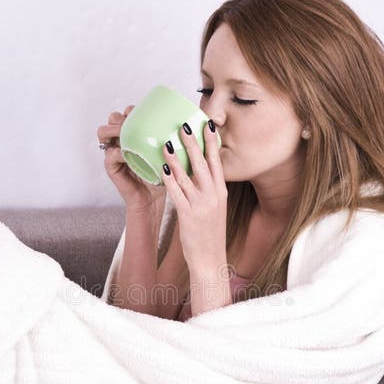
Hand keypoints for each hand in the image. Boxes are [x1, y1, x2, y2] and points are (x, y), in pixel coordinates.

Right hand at [97, 106, 166, 213]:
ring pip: (104, 131)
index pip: (128, 113)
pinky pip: (110, 154)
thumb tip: (191, 124)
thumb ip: (174, 139)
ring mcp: (114, 152)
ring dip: (114, 129)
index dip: (133, 109)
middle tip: (135, 122)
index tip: (147, 112)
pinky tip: (128, 153)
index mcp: (135, 136)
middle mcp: (122, 141)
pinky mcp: (111, 167)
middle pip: (113, 118)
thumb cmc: (163, 177)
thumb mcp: (171, 154)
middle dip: (122, 116)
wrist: (154, 200)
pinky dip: (118, 152)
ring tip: (127, 134)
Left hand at [161, 120, 227, 271]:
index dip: (212, 143)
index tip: (207, 125)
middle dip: (193, 143)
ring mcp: (201, 205)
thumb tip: (198, 171)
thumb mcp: (215, 208)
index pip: (217, 162)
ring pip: (187, 176)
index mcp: (221, 192)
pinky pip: (177, 193)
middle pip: (202, 164)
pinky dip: (169, 179)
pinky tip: (162, 169)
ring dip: (176, 158)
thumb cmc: (210, 233)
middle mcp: (213, 195)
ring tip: (167, 143)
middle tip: (184, 126)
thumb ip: (209, 189)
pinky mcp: (188, 215)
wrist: (210, 259)